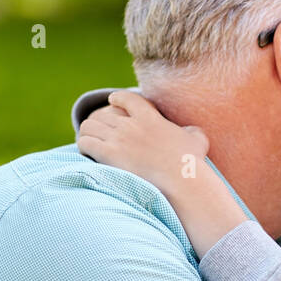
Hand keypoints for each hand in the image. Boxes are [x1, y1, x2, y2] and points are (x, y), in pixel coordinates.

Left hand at [77, 90, 208, 190]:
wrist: (182, 181)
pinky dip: (83, 147)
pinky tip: (88, 155)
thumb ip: (191, 132)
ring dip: (88, 134)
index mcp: (150, 117)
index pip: (126, 99)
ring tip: (89, 143)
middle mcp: (131, 125)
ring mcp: (119, 139)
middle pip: (102, 114)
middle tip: (97, 132)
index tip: (111, 102)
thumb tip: (190, 132)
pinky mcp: (109, 155)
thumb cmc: (192, 164)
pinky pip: (84, 142)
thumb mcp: (197, 141)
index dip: (116, 99)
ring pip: (89, 126)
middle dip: (98, 123)